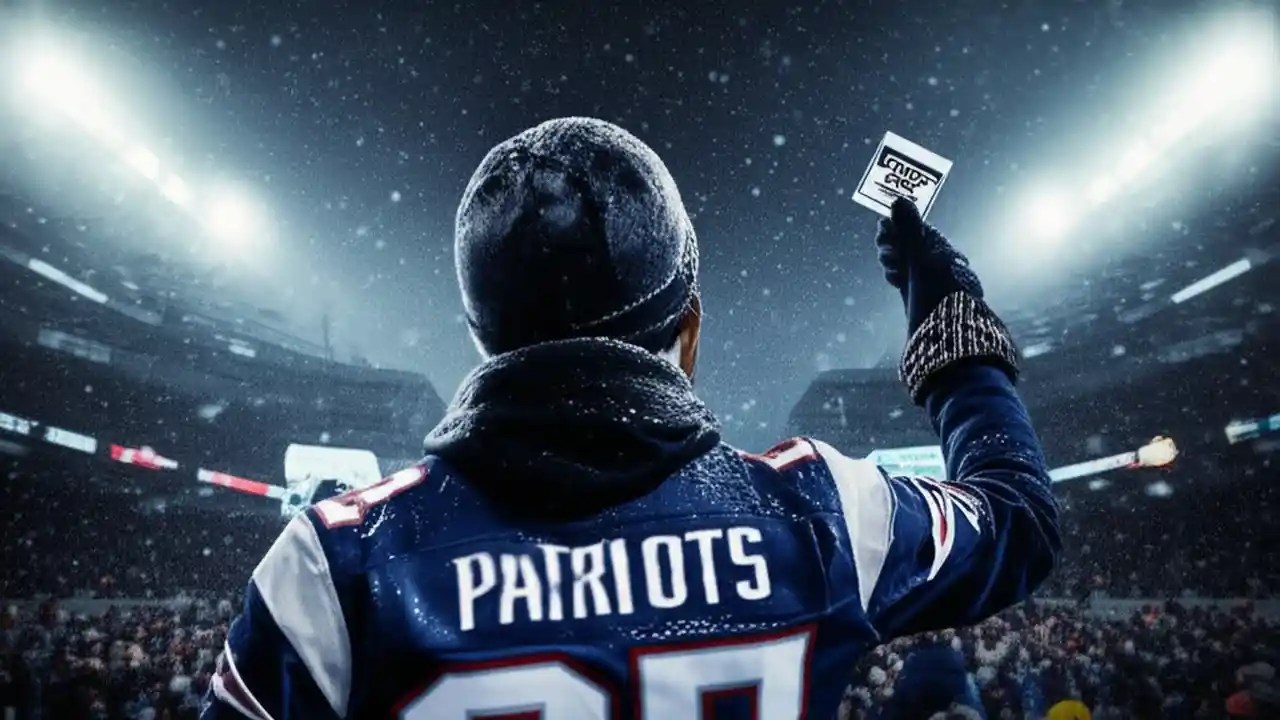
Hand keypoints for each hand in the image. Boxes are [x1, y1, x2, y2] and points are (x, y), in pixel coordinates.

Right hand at [875, 198, 983, 333]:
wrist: (944, 336)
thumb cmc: (938, 294)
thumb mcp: (921, 257)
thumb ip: (909, 229)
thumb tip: (898, 200)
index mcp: (939, 248)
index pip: (913, 227)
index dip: (896, 225)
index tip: (883, 228)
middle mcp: (934, 261)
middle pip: (905, 242)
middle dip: (892, 242)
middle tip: (887, 252)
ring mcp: (924, 278)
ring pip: (901, 259)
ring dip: (891, 259)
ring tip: (891, 269)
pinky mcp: (916, 294)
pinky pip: (902, 276)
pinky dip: (894, 274)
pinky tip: (894, 280)